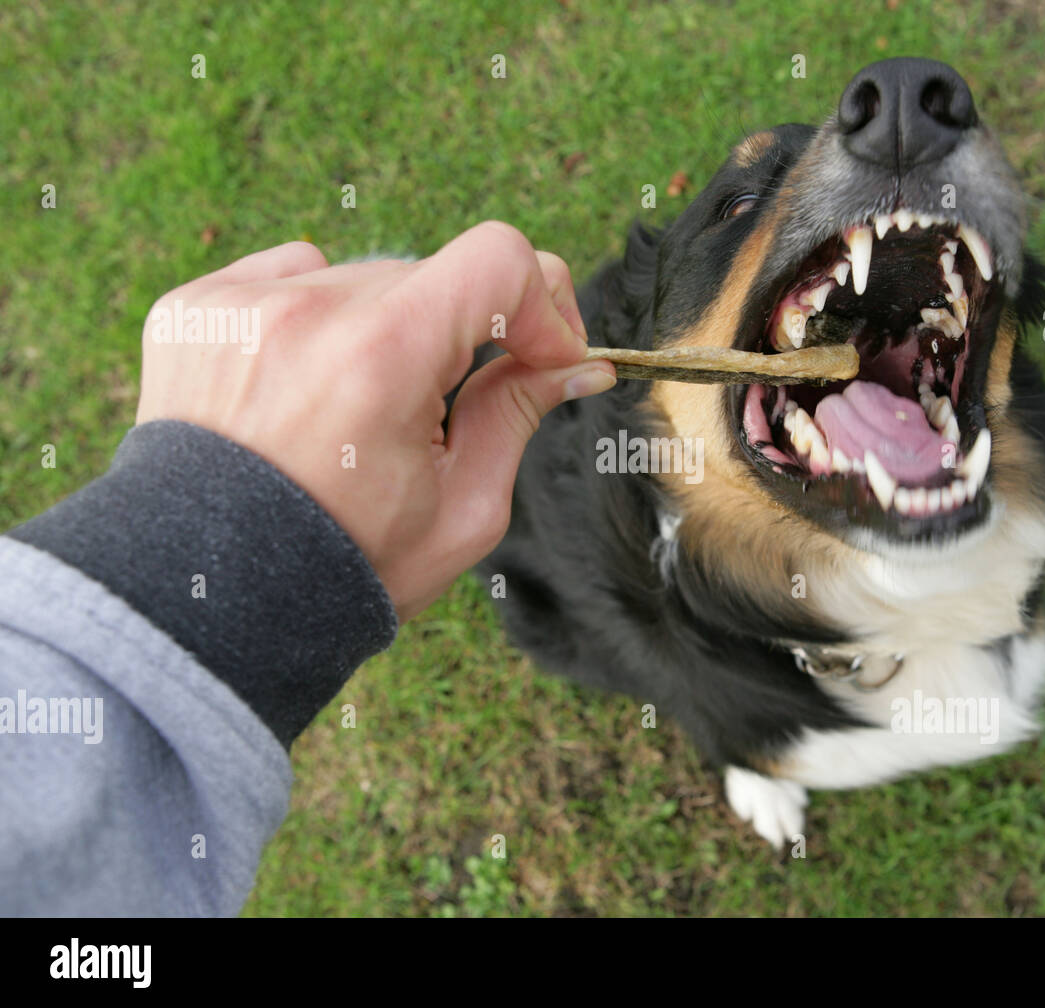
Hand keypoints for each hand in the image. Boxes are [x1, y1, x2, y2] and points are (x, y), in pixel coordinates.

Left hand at [136, 222, 614, 620]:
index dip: (544, 303)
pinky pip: (292, 277)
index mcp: (384, 357)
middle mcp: (308, 311)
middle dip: (462, 335)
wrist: (210, 596)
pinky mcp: (198, 305)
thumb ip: (518, 414)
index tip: (545, 355)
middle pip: (434, 278)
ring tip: (355, 413)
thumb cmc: (344, 566)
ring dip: (386, 330)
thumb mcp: (461, 510)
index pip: (499, 260)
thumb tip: (579, 365)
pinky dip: (318, 320)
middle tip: (445, 410)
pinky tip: (304, 389)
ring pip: (364, 279)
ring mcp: (243, 302)